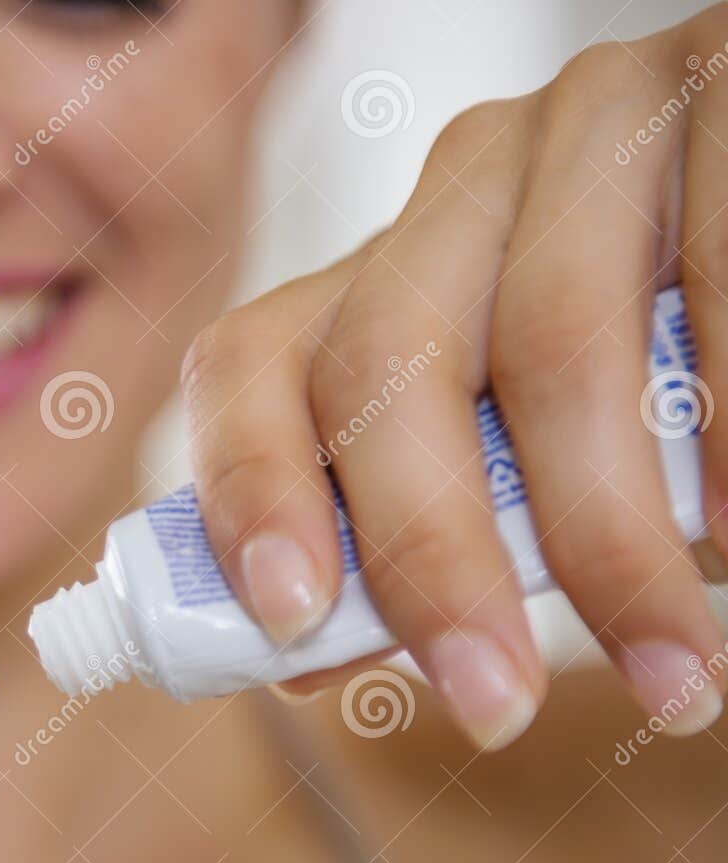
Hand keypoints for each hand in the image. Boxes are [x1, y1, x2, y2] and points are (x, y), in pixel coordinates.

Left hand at [183, 5, 727, 749]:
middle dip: (430, 558)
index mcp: (388, 265)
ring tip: (673, 673)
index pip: (255, 360)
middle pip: (383, 365)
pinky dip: (726, 433)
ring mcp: (589, 124)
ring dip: (610, 542)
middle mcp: (466, 181)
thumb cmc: (658, 377)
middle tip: (490, 704)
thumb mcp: (525, 438)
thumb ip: (427, 523)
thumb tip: (309, 662)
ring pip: (550, 343)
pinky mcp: (719, 89)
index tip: (288, 619)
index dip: (250, 488)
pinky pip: (714, 282)